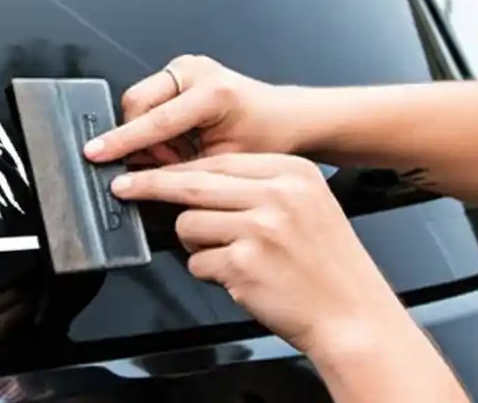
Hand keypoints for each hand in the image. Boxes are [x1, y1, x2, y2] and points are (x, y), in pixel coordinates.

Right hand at [82, 55, 304, 164]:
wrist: (285, 117)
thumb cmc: (266, 139)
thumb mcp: (223, 164)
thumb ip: (179, 168)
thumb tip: (141, 177)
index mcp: (213, 92)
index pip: (156, 120)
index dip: (123, 141)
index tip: (96, 153)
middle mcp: (197, 71)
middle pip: (137, 102)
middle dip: (140, 138)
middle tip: (164, 162)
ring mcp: (187, 66)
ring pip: (138, 100)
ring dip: (149, 133)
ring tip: (178, 151)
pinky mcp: (179, 70)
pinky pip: (149, 98)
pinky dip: (156, 125)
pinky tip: (178, 139)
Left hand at [106, 153, 412, 357]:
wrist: (354, 316)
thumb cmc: (325, 266)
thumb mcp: (304, 207)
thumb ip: (255, 188)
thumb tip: (191, 181)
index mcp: (292, 173)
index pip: (217, 161)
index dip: (175, 168)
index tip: (143, 170)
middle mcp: (277, 195)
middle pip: (192, 183)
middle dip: (149, 186)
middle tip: (123, 188)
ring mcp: (260, 228)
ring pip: (188, 224)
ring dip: (196, 246)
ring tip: (230, 258)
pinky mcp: (244, 263)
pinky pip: (197, 262)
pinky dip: (210, 273)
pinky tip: (240, 279)